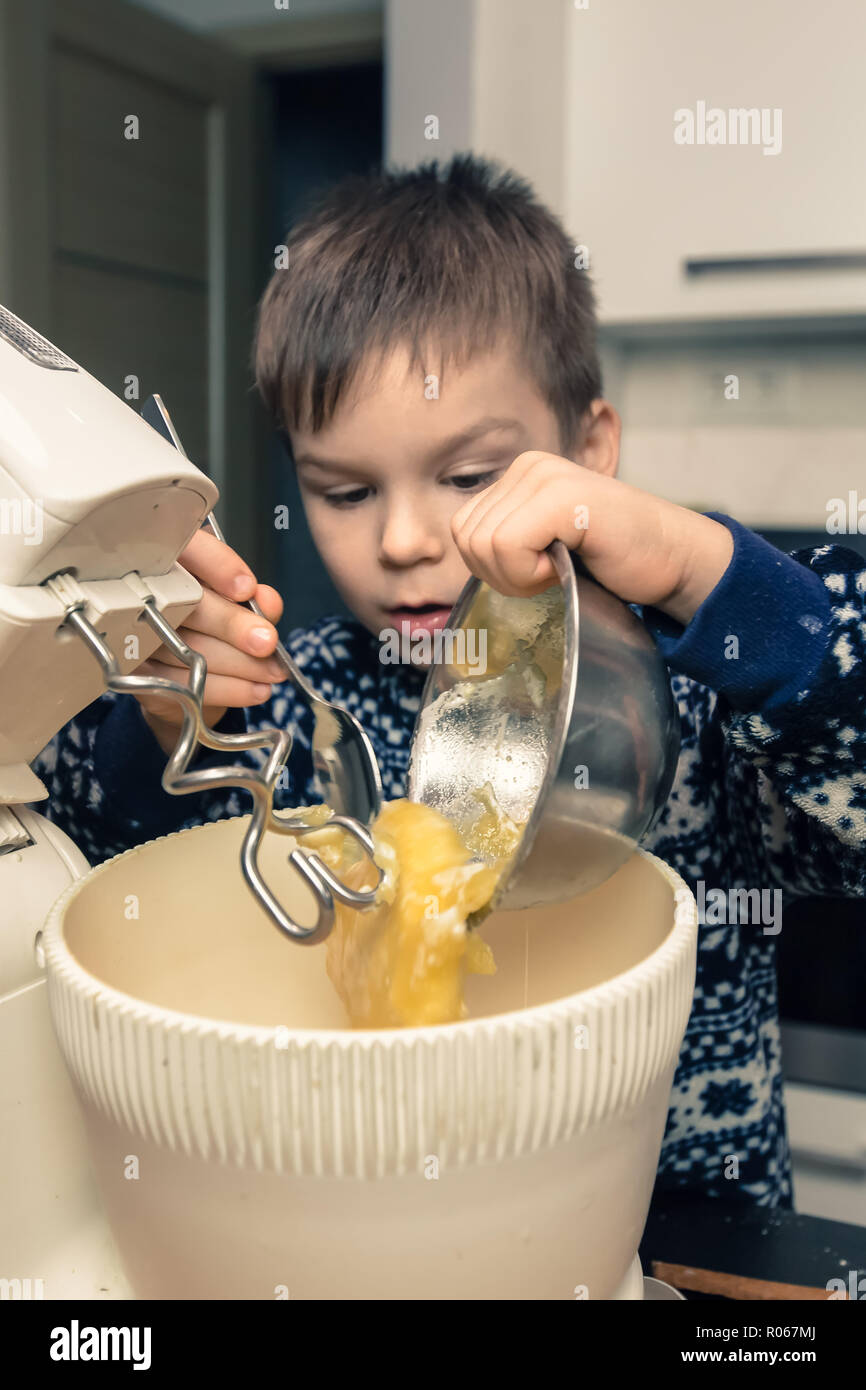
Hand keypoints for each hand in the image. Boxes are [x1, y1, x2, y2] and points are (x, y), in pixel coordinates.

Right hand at [131, 528, 284, 754]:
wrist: (182, 664)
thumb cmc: (211, 618)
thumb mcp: (237, 600)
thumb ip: (253, 598)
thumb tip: (267, 603)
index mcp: (173, 557)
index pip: (188, 549)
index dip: (217, 565)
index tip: (246, 588)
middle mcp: (143, 589)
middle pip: (187, 603)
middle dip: (233, 624)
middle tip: (267, 642)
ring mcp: (133, 630)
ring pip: (188, 648)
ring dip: (239, 664)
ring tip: (273, 671)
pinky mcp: (136, 670)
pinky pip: (182, 682)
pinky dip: (226, 689)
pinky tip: (254, 689)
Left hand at [450, 452, 733, 624]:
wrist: (673, 559)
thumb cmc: (614, 560)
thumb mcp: (545, 546)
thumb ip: (506, 542)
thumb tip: (459, 558)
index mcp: (519, 476)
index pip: (462, 530)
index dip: (493, 567)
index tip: (539, 570)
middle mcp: (528, 466)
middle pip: (466, 539)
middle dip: (502, 575)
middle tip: (549, 574)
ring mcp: (544, 476)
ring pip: (482, 545)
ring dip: (518, 576)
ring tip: (559, 567)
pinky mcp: (560, 496)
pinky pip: (507, 546)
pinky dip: (530, 574)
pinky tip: (565, 565)